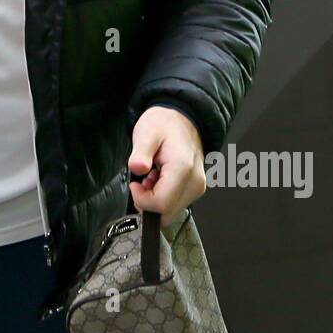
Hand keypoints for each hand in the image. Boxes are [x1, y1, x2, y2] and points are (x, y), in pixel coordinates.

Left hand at [127, 105, 205, 225]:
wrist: (182, 118)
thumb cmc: (164, 124)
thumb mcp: (146, 133)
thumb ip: (141, 153)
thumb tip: (137, 167)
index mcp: (183, 168)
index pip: (161, 204)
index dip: (142, 200)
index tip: (135, 184)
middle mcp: (195, 181)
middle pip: (167, 214)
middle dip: (148, 203)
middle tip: (143, 181)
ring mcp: (197, 187)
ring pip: (171, 212)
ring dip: (155, 199)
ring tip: (152, 175)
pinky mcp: (196, 189)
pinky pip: (176, 204)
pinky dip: (163, 197)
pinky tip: (159, 178)